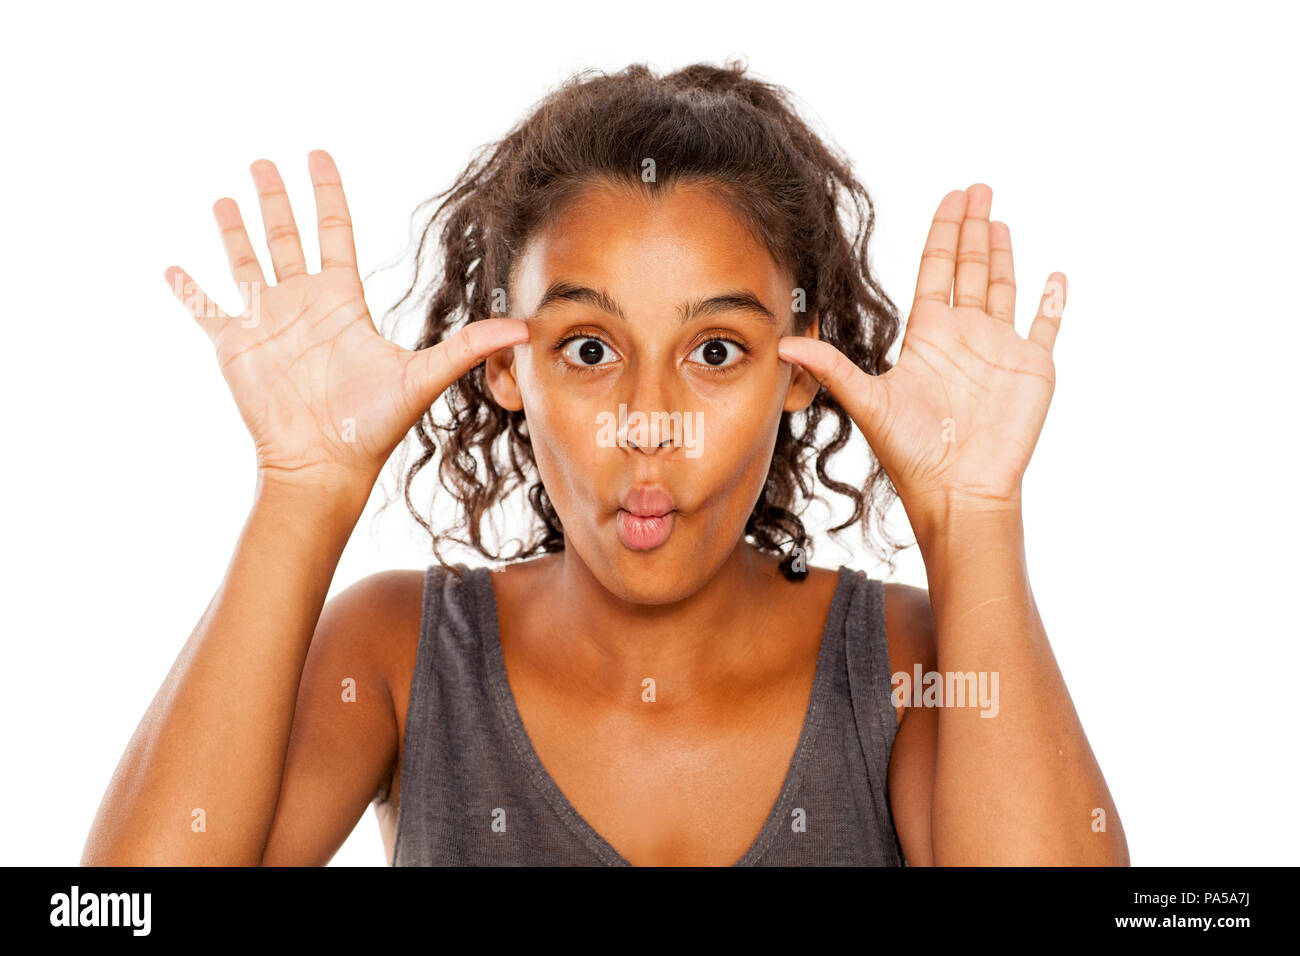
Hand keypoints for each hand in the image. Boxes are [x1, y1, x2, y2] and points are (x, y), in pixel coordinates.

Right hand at [165, 150, 527, 492]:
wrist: (324, 464)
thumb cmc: (372, 426)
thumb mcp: (422, 377)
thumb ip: (468, 346)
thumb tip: (522, 328)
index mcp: (342, 303)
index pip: (334, 233)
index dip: (327, 195)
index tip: (318, 157)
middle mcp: (302, 305)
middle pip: (287, 238)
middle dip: (275, 199)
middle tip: (264, 161)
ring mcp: (266, 324)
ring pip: (246, 264)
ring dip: (234, 232)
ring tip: (223, 199)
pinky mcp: (235, 347)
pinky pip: (206, 311)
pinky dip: (189, 291)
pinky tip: (172, 269)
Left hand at [778, 184, 1064, 516]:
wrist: (958, 490)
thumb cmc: (912, 452)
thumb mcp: (868, 401)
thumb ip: (831, 368)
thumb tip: (781, 345)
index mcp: (929, 335)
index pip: (937, 269)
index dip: (944, 232)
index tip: (952, 198)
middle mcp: (964, 336)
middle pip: (970, 268)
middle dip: (973, 228)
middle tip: (979, 188)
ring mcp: (999, 350)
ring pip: (1002, 288)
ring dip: (1002, 254)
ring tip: (999, 220)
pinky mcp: (1032, 369)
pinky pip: (1047, 326)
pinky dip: (1053, 302)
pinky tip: (1055, 276)